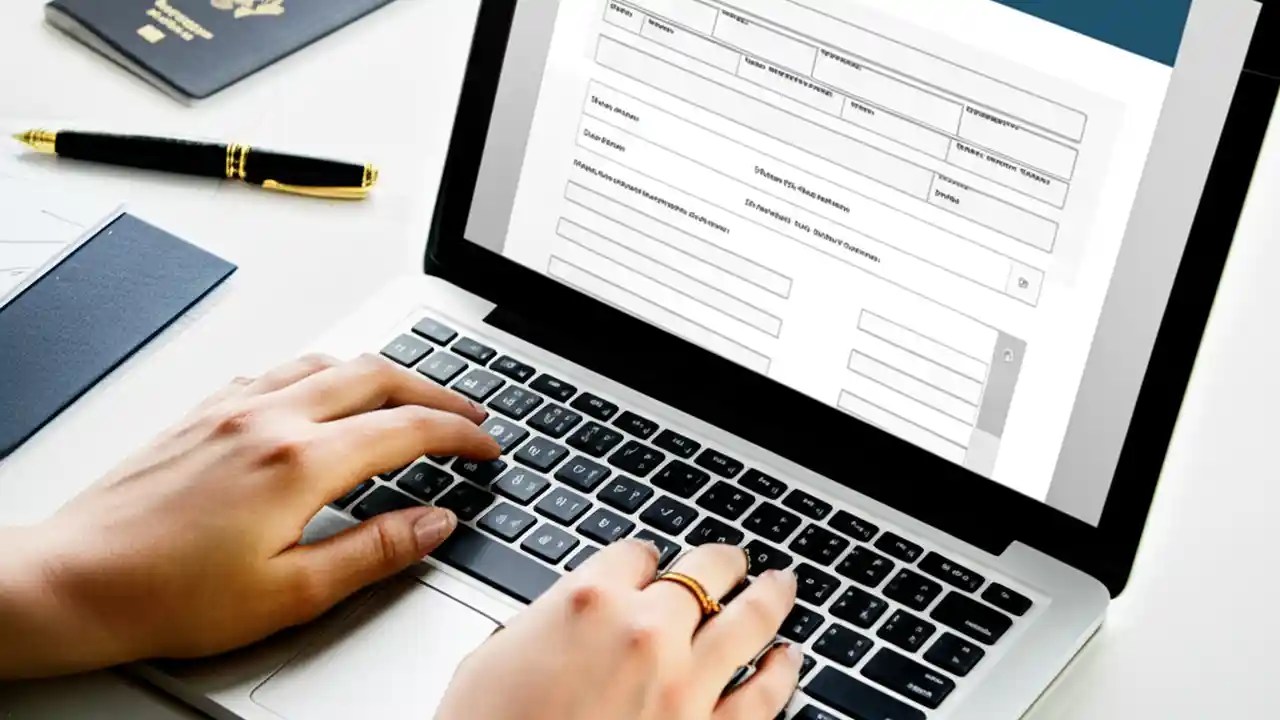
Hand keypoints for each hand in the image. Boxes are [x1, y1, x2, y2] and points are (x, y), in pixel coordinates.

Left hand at [0, 354, 499, 678]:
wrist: (77, 580)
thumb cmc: (169, 594)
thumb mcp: (292, 592)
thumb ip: (375, 550)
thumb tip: (434, 523)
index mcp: (300, 462)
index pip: (408, 428)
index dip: (461, 435)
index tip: (486, 447)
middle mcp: (270, 418)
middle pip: (378, 376)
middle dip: (436, 390)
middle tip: (467, 413)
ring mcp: (233, 407)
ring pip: (330, 361)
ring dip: (382, 373)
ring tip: (410, 395)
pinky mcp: (204, 410)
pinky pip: (281, 368)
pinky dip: (324, 372)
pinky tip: (324, 394)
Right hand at [437, 540, 801, 719]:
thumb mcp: (493, 661)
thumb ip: (543, 625)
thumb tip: (565, 621)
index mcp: (587, 603)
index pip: (636, 554)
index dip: (645, 560)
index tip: (650, 566)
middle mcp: (644, 632)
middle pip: (704, 572)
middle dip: (721, 563)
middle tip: (732, 562)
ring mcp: (686, 685)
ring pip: (750, 619)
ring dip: (770, 596)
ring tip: (780, 586)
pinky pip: (766, 694)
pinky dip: (783, 671)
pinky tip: (788, 659)